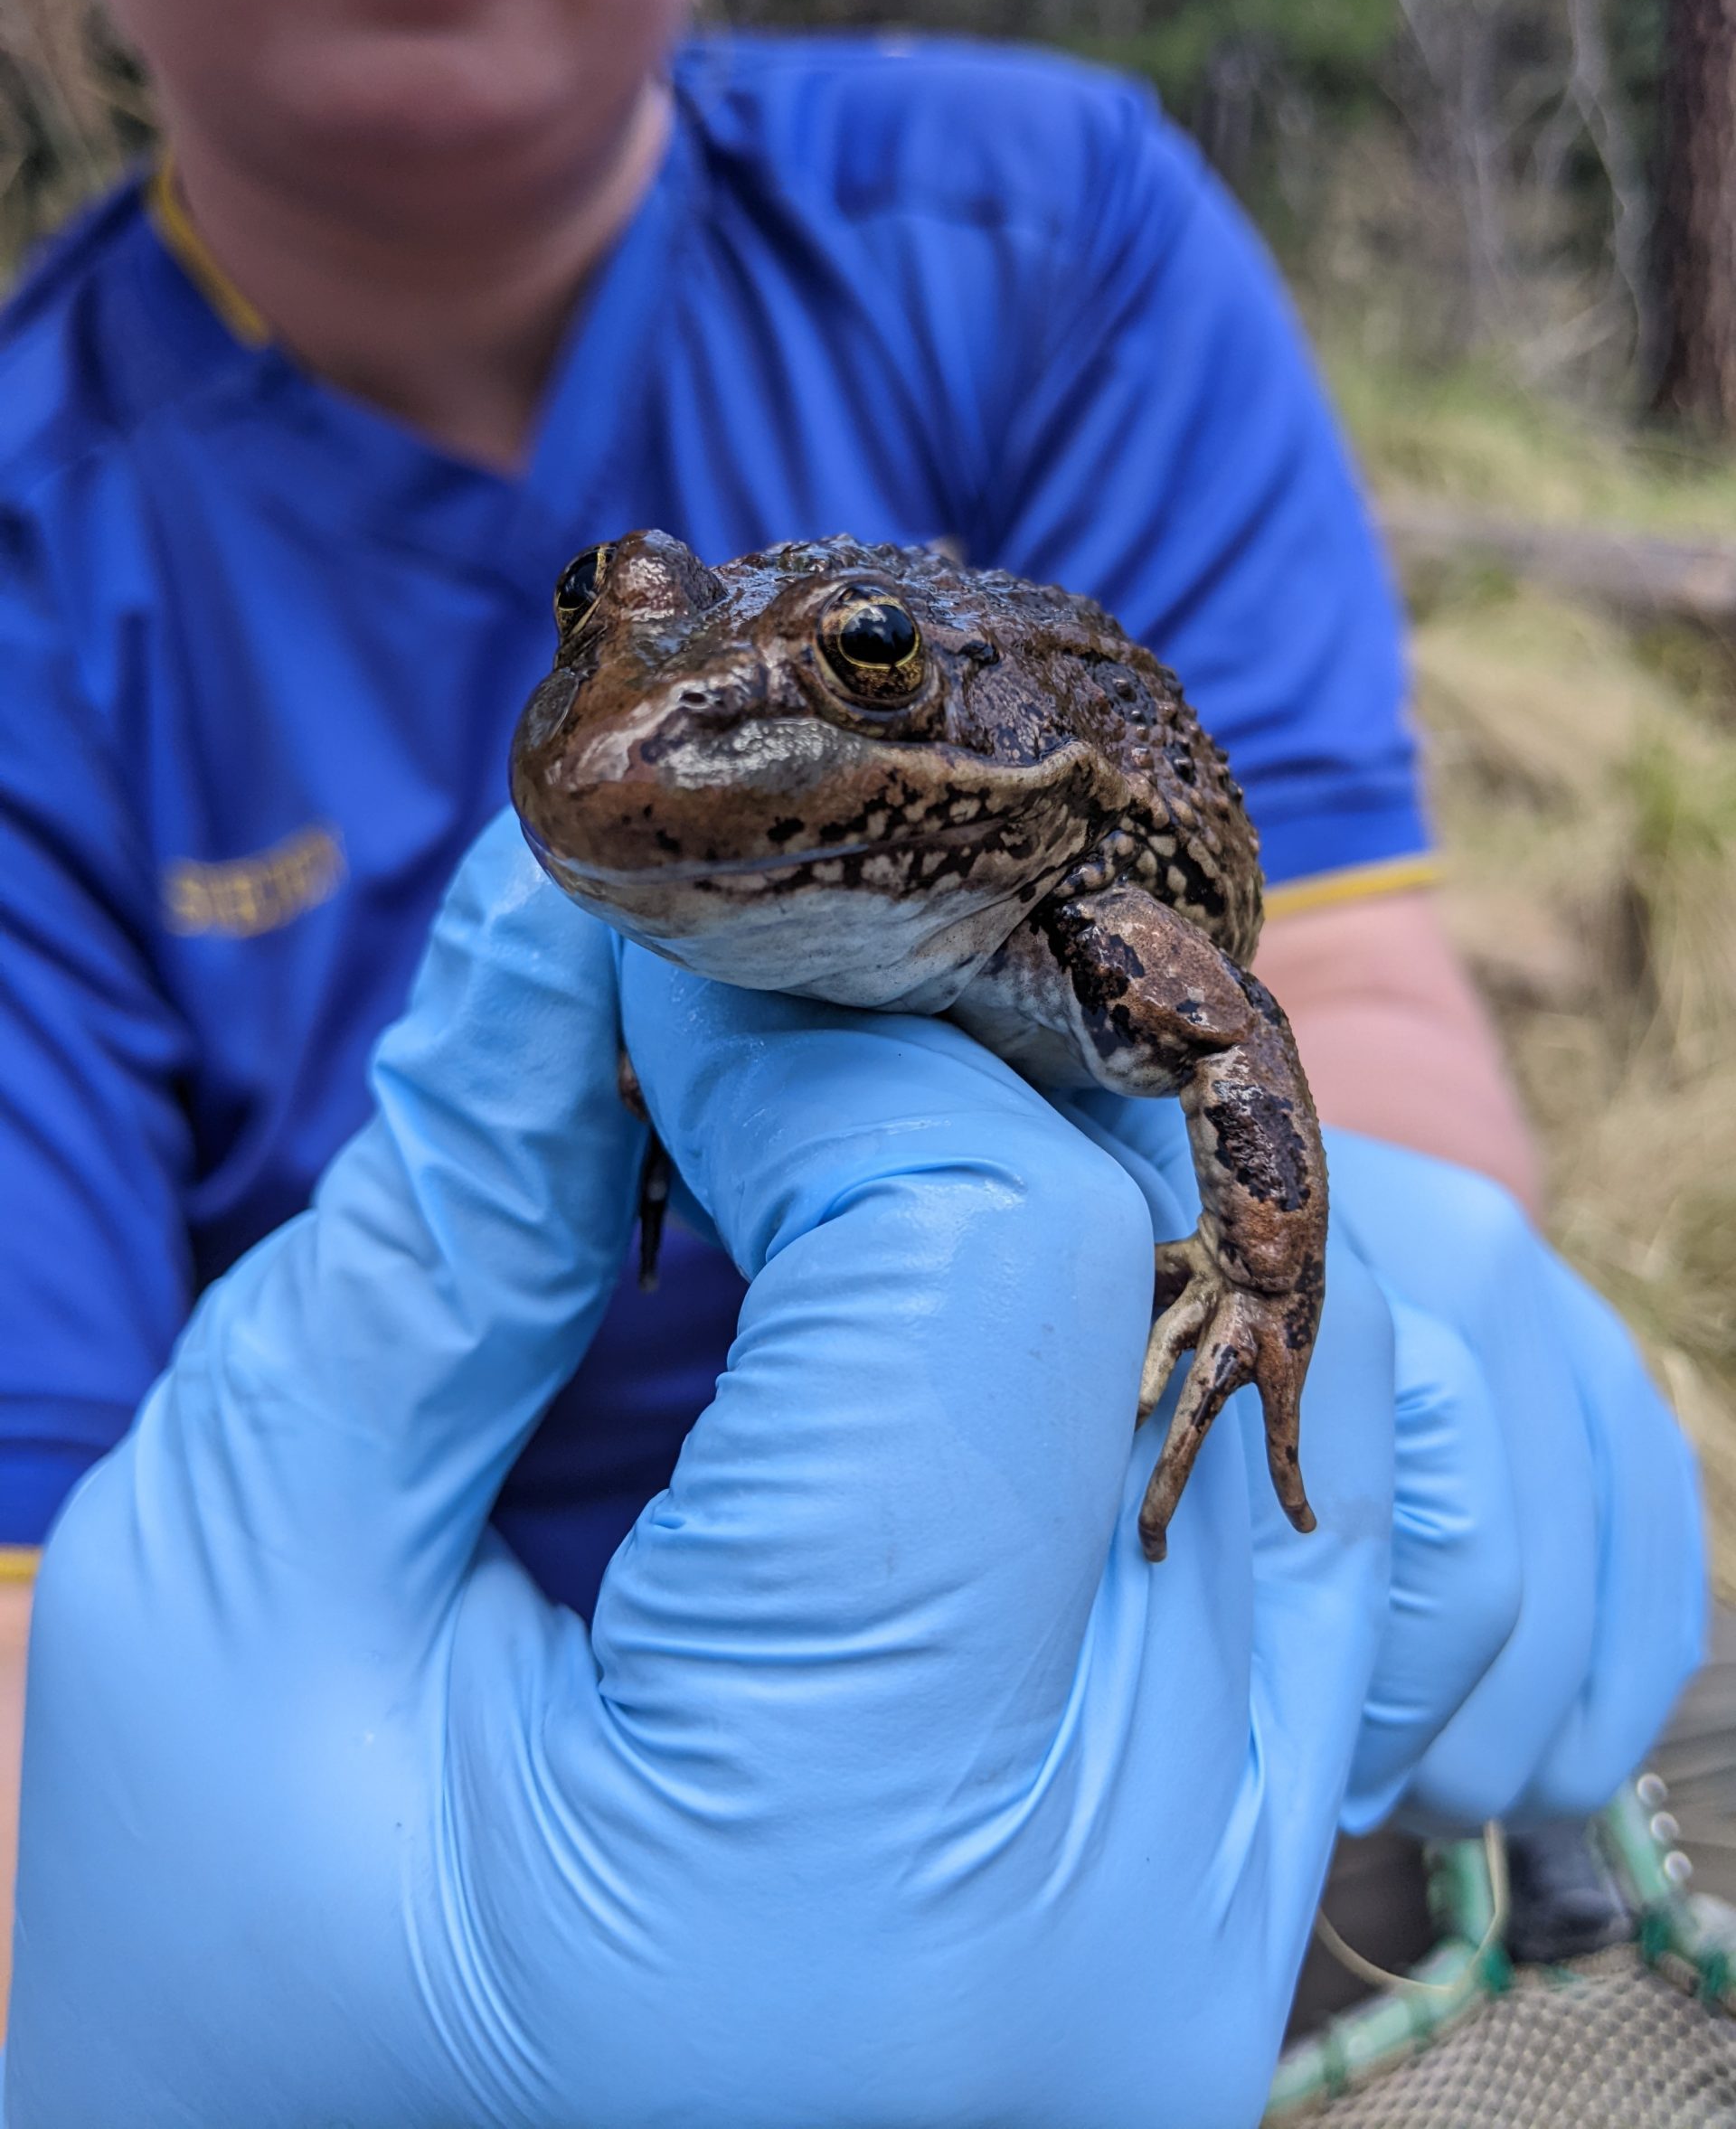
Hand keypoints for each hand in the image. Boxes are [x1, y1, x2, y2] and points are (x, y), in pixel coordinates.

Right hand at [10, 809, 1408, 2128]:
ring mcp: (1229, 1906)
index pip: (983, 1247)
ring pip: (1311, 1366)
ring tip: (845, 1185)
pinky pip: (1333, 1508)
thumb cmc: (235, 1991)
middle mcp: (1122, 1907)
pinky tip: (967, 1338)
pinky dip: (1164, 1345)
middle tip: (748, 1046)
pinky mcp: (1246, 1873)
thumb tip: (582, 917)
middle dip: (951, 1088)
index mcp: (832, 1865)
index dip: (806, 1048)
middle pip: (1175, 1277)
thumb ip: (443, 1225)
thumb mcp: (239, 1594)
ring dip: (1077, 1201)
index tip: (646, 996)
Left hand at [1076, 1093, 1706, 1834]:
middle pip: (1497, 1566)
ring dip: (1551, 1717)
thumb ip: (1171, 1432)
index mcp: (1330, 1281)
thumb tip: (1178, 1625)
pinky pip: (1652, 1507)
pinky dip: (1635, 1644)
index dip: (1365, 1680)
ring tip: (1476, 1797)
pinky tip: (1585, 1743)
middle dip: (1453, 1727)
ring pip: (1596, 1554)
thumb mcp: (1149, 1311)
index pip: (1378, 1532)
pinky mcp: (1596, 1336)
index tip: (1323, 1774)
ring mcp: (1549, 1300)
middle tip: (1390, 1805)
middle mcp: (1465, 1276)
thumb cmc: (1177, 1246)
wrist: (1264, 1104)